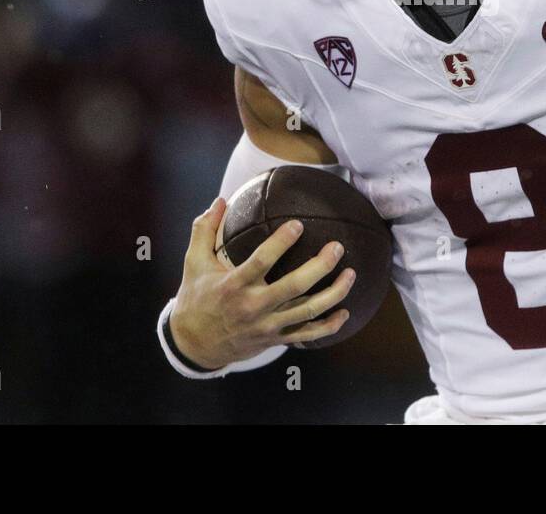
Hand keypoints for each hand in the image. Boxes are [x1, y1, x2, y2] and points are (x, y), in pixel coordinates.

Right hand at [169, 196, 355, 368]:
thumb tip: (220, 200)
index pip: (261, 262)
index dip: (281, 243)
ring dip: (333, 294)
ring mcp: (266, 325)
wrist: (195, 344)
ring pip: (307, 312)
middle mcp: (253, 307)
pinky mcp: (275, 339)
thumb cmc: (197, 298)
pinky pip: (306, 335)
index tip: (299, 224)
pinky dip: (328, 327)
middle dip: (320, 267)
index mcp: (234, 285)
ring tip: (351, 274)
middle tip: (337, 247)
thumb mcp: (194, 263)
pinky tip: (345, 313)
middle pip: (293, 287)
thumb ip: (205, 230)